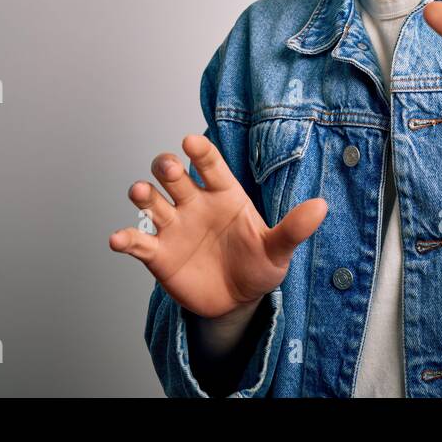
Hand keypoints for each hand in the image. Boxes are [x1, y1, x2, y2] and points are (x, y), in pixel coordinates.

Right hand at [109, 133, 327, 319]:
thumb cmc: (259, 265)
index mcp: (224, 193)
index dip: (200, 151)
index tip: (190, 140)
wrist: (238, 300)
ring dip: (143, 194)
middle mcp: (195, 203)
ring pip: (151, 201)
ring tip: (141, 193)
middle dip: (167, 167)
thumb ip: (294, 228)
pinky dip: (125, 239)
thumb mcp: (278, 249)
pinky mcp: (158, 254)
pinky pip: (138, 242)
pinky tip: (119, 240)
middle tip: (170, 168)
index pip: (210, 164)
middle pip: (174, 175)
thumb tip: (322, 207)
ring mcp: (174, 227)